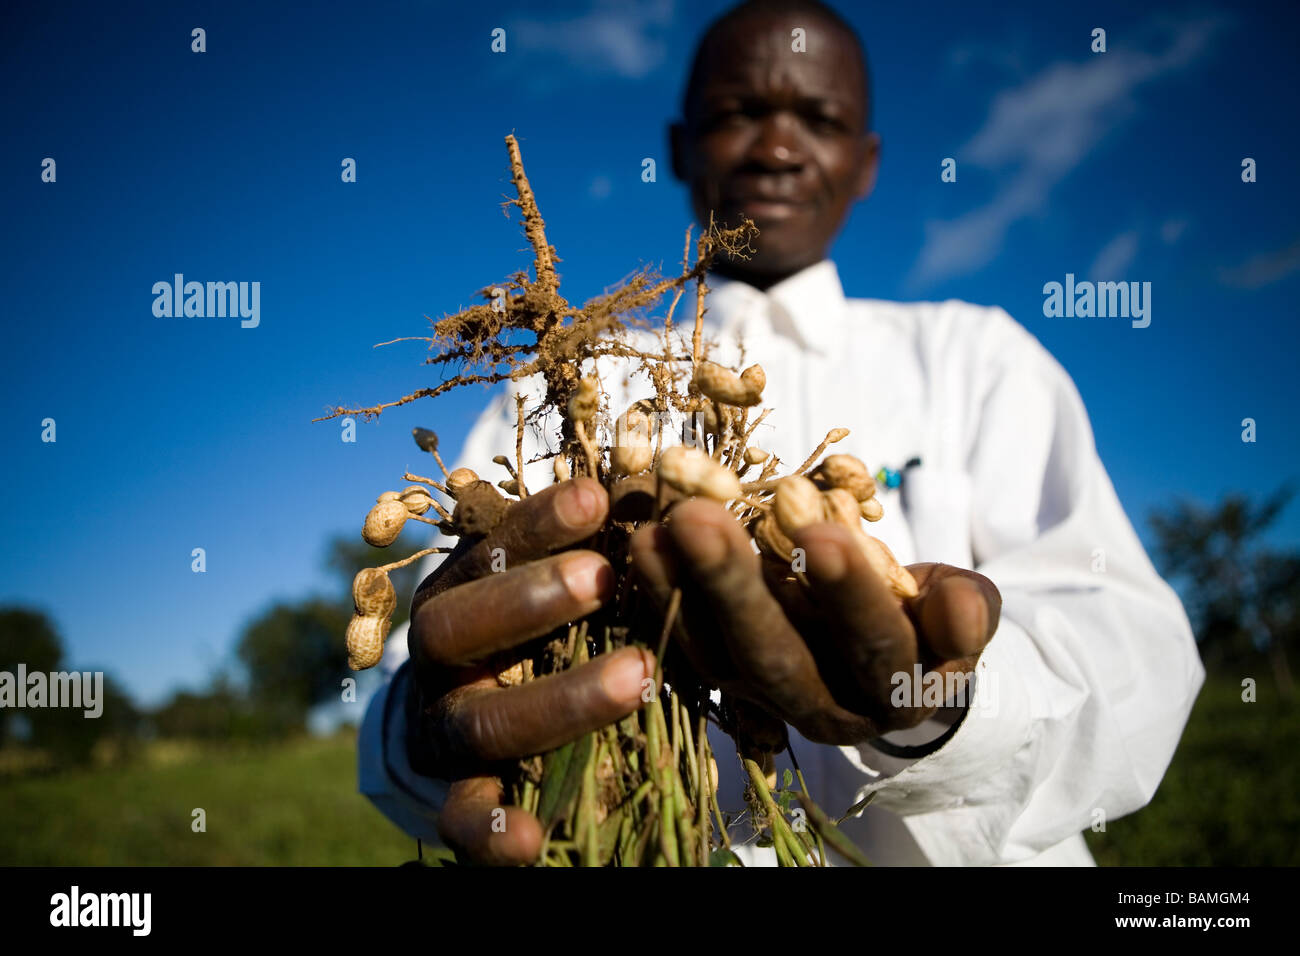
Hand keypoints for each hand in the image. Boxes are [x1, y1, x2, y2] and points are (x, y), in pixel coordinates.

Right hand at [406, 478, 654, 864]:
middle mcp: (438, 660)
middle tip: (603, 577)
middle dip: (529, 601)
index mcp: (456, 593)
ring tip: (637, 678)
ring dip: (556, 700)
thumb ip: (584, 556)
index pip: (487, 549)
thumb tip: (663, 495)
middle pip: (458, 626)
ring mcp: (442, 731)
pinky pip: (463, 818)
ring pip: (479, 721)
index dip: (536, 523)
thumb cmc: (525, 641)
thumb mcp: (543, 593)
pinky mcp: (451, 800)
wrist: (455, 728)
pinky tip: (532, 840)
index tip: (597, 497)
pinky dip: (493, 830)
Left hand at [629, 498, 1000, 744]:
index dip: (849, 594)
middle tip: (700, 520)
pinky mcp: (727, 678)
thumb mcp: (965, 608)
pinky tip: (644, 541)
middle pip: (777, 658)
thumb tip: (959, 609)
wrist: (891, 653)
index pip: (874, 645)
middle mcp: (826, 711)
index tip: (821, 535)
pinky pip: (689, 640)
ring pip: (719, 655)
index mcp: (895, 694)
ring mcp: (767, 700)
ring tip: (660, 525)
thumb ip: (967, 610)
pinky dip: (663, 593)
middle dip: (735, 588)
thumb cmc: (930, 616)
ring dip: (683, 589)